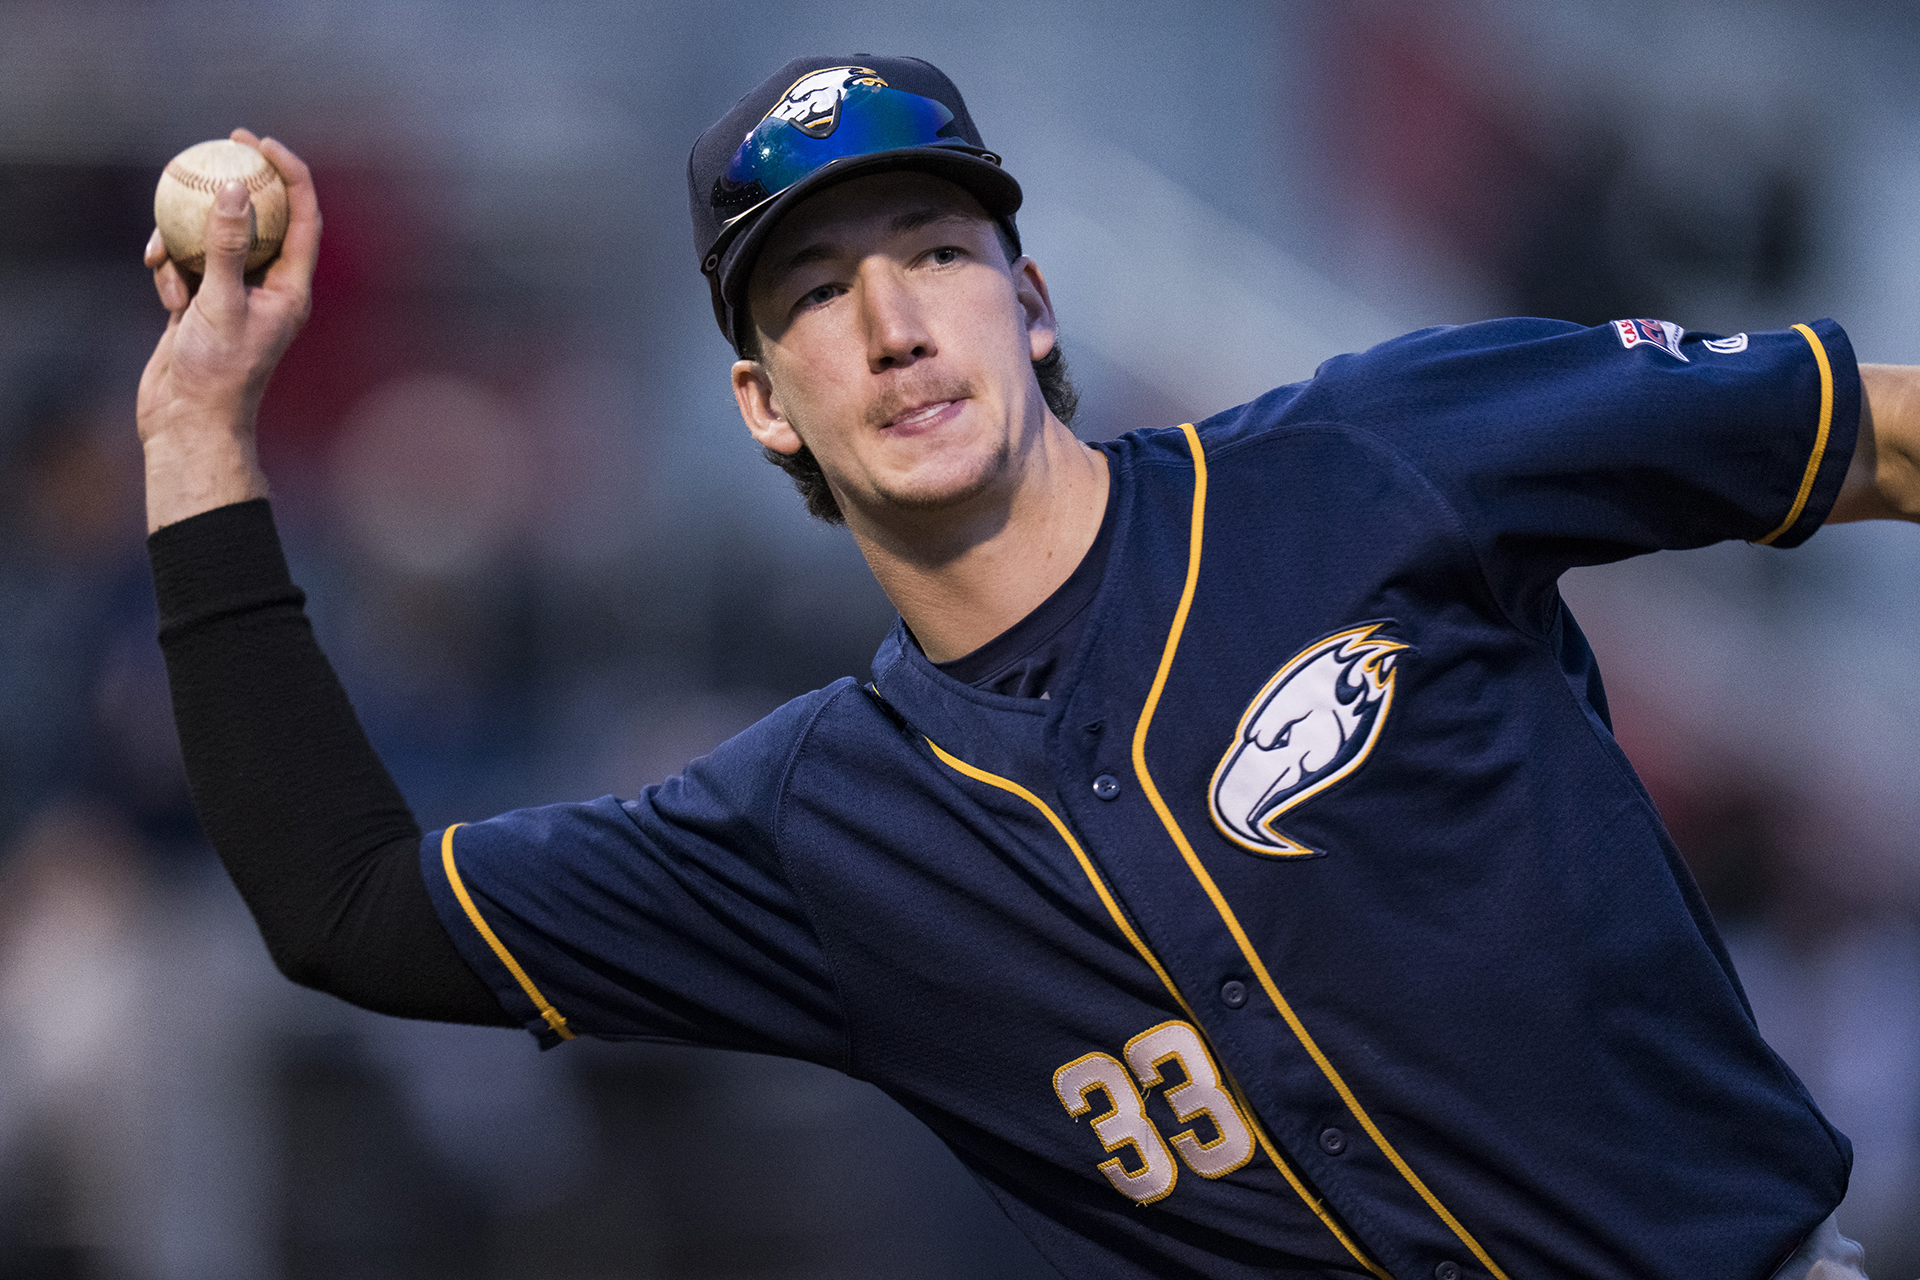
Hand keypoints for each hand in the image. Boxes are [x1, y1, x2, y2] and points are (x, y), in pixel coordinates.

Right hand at [135, 128, 320, 531]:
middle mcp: (269, 288)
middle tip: (220, 144)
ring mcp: (234, 295)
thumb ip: (226, 245)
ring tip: (165, 258)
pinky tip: (166, 296)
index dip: (290, 174)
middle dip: (238, 183)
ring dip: (185, 240)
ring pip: (212, 240)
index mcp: (292, 288)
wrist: (188, 421)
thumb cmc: (216, 372)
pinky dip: (170, 271)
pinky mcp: (202, 304)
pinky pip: (185, 266)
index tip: (263, 144)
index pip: (303, 218)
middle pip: (259, 219)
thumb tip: (234, 189)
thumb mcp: (221, 302)